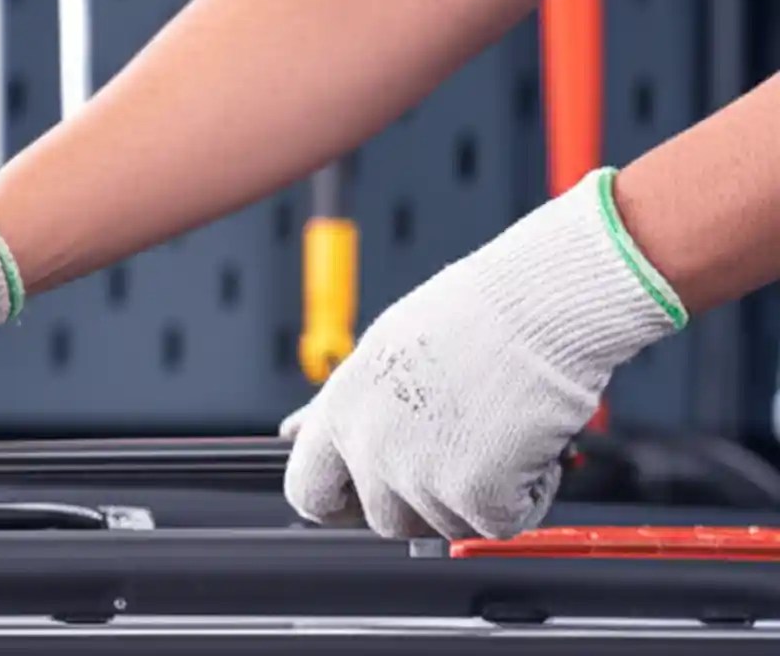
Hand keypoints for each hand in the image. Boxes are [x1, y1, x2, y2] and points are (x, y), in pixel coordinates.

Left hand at [282, 168, 686, 538]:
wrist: (538, 306)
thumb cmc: (471, 316)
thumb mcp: (380, 353)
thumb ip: (336, 407)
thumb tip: (295, 433)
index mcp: (340, 413)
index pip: (308, 492)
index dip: (338, 502)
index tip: (361, 497)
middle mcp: (372, 449)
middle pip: (384, 519)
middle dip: (423, 499)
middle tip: (458, 447)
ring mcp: (422, 478)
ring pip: (445, 525)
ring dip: (478, 493)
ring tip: (494, 428)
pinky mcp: (478, 498)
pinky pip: (498, 526)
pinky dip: (524, 495)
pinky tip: (526, 443)